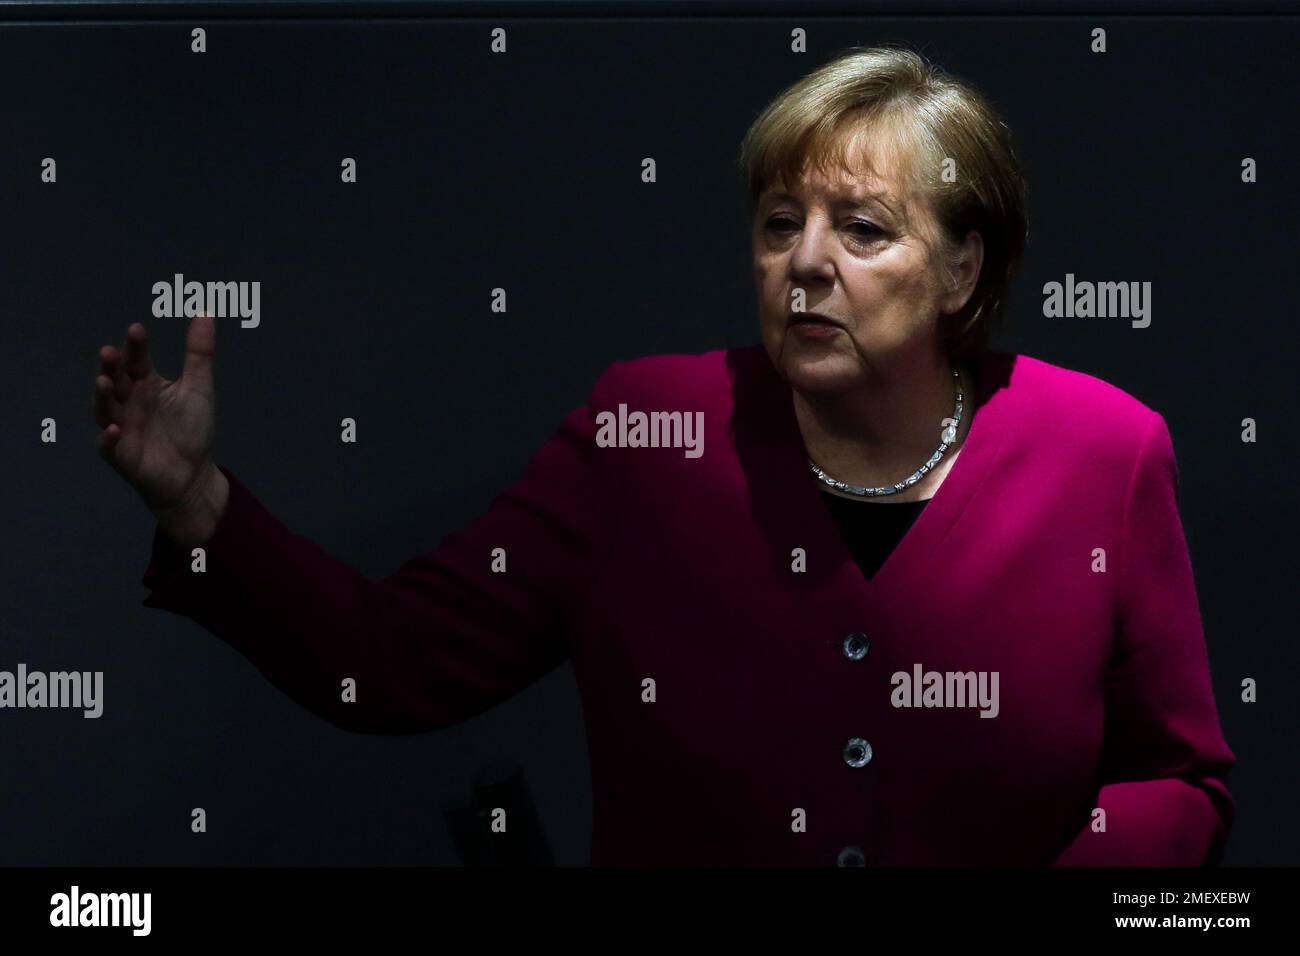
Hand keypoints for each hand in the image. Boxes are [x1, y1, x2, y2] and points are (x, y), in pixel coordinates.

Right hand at [93, 315, 224, 537]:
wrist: (193, 473)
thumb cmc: (191, 429)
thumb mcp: (198, 388)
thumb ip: (199, 353)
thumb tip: (205, 312)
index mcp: (145, 384)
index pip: (137, 360)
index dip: (136, 346)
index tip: (137, 329)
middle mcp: (128, 402)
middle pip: (116, 380)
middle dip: (111, 366)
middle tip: (110, 352)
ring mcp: (121, 427)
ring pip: (105, 408)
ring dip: (103, 395)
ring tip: (104, 381)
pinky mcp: (120, 454)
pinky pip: (109, 445)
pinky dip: (108, 437)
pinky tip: (114, 429)